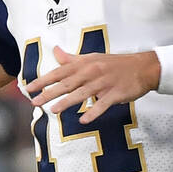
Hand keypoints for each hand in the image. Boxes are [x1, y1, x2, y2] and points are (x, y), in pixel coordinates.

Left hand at [26, 46, 159, 123]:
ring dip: (67, 102)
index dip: (44, 80)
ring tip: (53, 110)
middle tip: (35, 101)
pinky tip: (83, 120)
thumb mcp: (92, 58)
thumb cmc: (115, 64)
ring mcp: (104, 83)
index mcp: (85, 64)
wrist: (143, 67)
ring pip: (83, 93)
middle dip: (50, 92)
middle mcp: (92, 72)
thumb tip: (55, 51)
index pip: (60, 71)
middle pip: (68, 83)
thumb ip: (72, 58)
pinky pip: (103, 104)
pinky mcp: (116, 94)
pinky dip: (93, 112)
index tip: (29, 88)